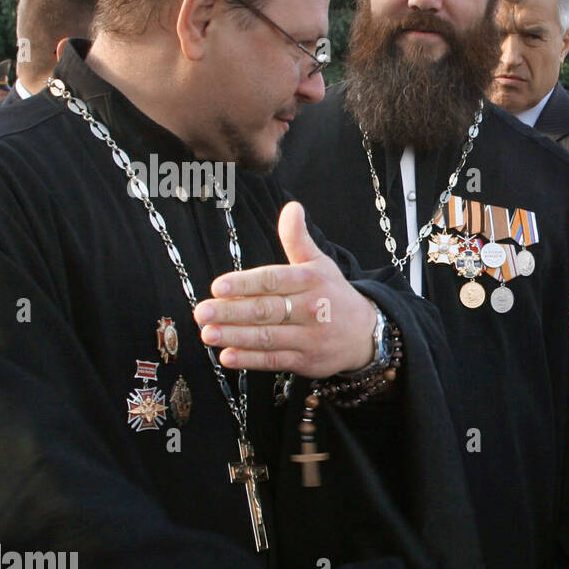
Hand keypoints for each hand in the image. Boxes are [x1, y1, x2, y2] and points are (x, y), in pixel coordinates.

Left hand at [194, 200, 378, 376]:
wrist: (366, 334)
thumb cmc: (334, 294)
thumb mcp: (320, 264)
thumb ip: (298, 238)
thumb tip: (291, 207)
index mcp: (311, 281)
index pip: (273, 280)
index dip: (244, 283)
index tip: (217, 287)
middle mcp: (312, 309)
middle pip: (266, 310)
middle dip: (231, 312)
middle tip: (201, 312)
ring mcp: (310, 337)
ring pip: (268, 337)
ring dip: (235, 336)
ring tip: (207, 334)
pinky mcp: (307, 361)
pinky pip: (275, 360)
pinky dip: (250, 360)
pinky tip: (227, 356)